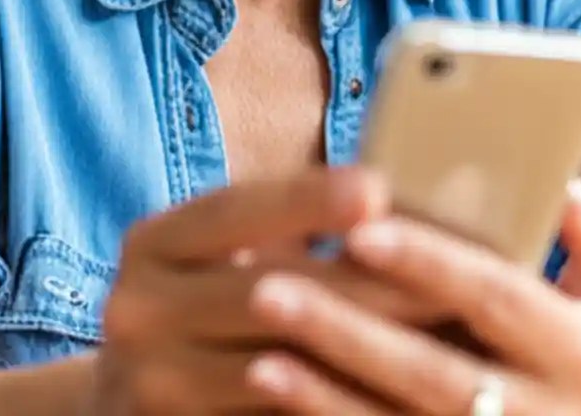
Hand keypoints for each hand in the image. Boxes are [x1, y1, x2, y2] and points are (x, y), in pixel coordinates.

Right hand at [90, 168, 437, 415]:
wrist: (130, 399)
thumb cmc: (205, 310)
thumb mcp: (218, 257)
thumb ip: (281, 230)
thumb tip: (389, 194)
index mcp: (152, 244)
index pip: (232, 212)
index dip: (304, 200)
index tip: (378, 186)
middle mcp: (133, 309)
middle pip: (263, 295)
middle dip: (362, 287)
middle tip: (450, 278)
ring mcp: (147, 381)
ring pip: (272, 370)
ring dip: (363, 357)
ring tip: (445, 344)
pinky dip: (330, 408)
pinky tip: (389, 399)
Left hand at [243, 180, 580, 414]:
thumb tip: (569, 190)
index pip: (497, 298)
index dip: (429, 265)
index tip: (359, 231)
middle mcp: (539, 413)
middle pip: (434, 374)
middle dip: (349, 334)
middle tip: (268, 290)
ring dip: (323, 395)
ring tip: (258, 355)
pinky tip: (274, 396)